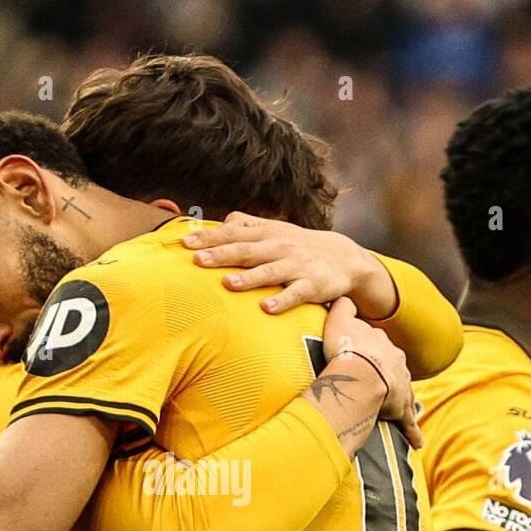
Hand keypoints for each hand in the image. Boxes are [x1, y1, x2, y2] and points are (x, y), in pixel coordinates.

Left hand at [181, 212, 396, 318]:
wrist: (345, 257)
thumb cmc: (300, 245)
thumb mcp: (276, 230)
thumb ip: (247, 225)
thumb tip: (219, 221)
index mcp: (267, 233)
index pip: (233, 233)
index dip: (209, 238)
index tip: (185, 243)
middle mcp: (280, 247)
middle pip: (246, 250)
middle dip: (221, 254)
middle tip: (196, 259)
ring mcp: (296, 266)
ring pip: (269, 272)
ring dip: (248, 277)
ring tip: (227, 283)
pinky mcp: (312, 286)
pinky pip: (295, 295)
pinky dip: (281, 301)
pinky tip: (265, 309)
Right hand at [322, 298, 421, 449]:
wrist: (361, 373)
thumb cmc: (347, 349)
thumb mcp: (340, 319)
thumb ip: (342, 306)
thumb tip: (343, 296)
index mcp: (383, 344)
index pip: (377, 344)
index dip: (367, 349)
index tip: (360, 354)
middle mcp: (396, 362)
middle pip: (393, 367)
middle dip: (388, 373)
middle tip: (378, 381)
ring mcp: (401, 385)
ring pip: (404, 392)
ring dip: (401, 399)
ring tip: (396, 407)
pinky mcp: (400, 408)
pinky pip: (408, 422)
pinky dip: (413, 432)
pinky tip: (418, 443)